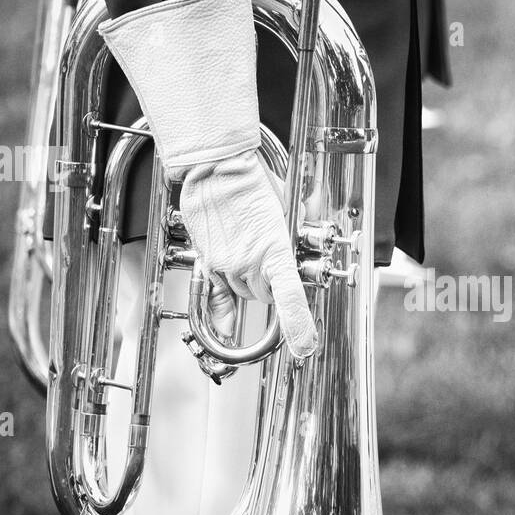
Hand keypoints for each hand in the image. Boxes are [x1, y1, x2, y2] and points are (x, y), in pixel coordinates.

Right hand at [179, 150, 317, 356]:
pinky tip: (226, 326)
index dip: (298, 323)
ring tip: (249, 252)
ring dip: (250, 282)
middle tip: (270, 261)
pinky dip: (224, 308)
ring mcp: (225, 265)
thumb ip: (295, 237)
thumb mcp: (286, 210)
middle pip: (267, 295)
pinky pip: (218, 296)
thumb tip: (306, 246)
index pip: (289, 294)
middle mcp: (249, 263)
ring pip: (245, 293)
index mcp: (275, 250)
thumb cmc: (253, 184)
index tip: (305, 345)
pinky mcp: (208, 262)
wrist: (216, 168)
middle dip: (272, 284)